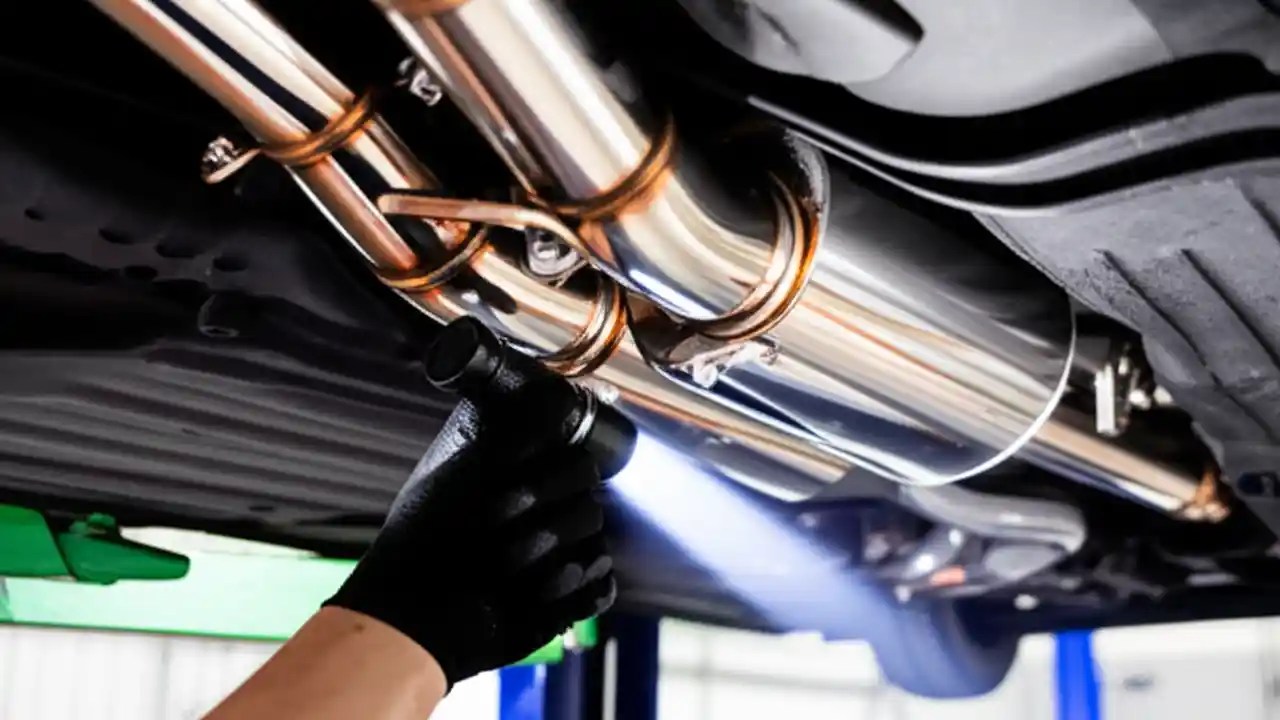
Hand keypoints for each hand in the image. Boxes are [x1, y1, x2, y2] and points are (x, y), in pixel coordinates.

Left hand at [325, 380, 616, 687]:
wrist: (415, 607)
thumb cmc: (430, 533)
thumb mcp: (466, 467)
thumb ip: (514, 432)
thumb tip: (556, 396)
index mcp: (531, 478)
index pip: (579, 460)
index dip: (549, 476)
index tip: (506, 487)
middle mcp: (552, 514)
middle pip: (592, 502)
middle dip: (548, 517)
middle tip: (499, 526)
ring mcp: (565, 556)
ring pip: (598, 545)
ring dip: (552, 555)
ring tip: (509, 569)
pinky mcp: (573, 600)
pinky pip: (603, 588)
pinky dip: (574, 592)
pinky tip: (538, 594)